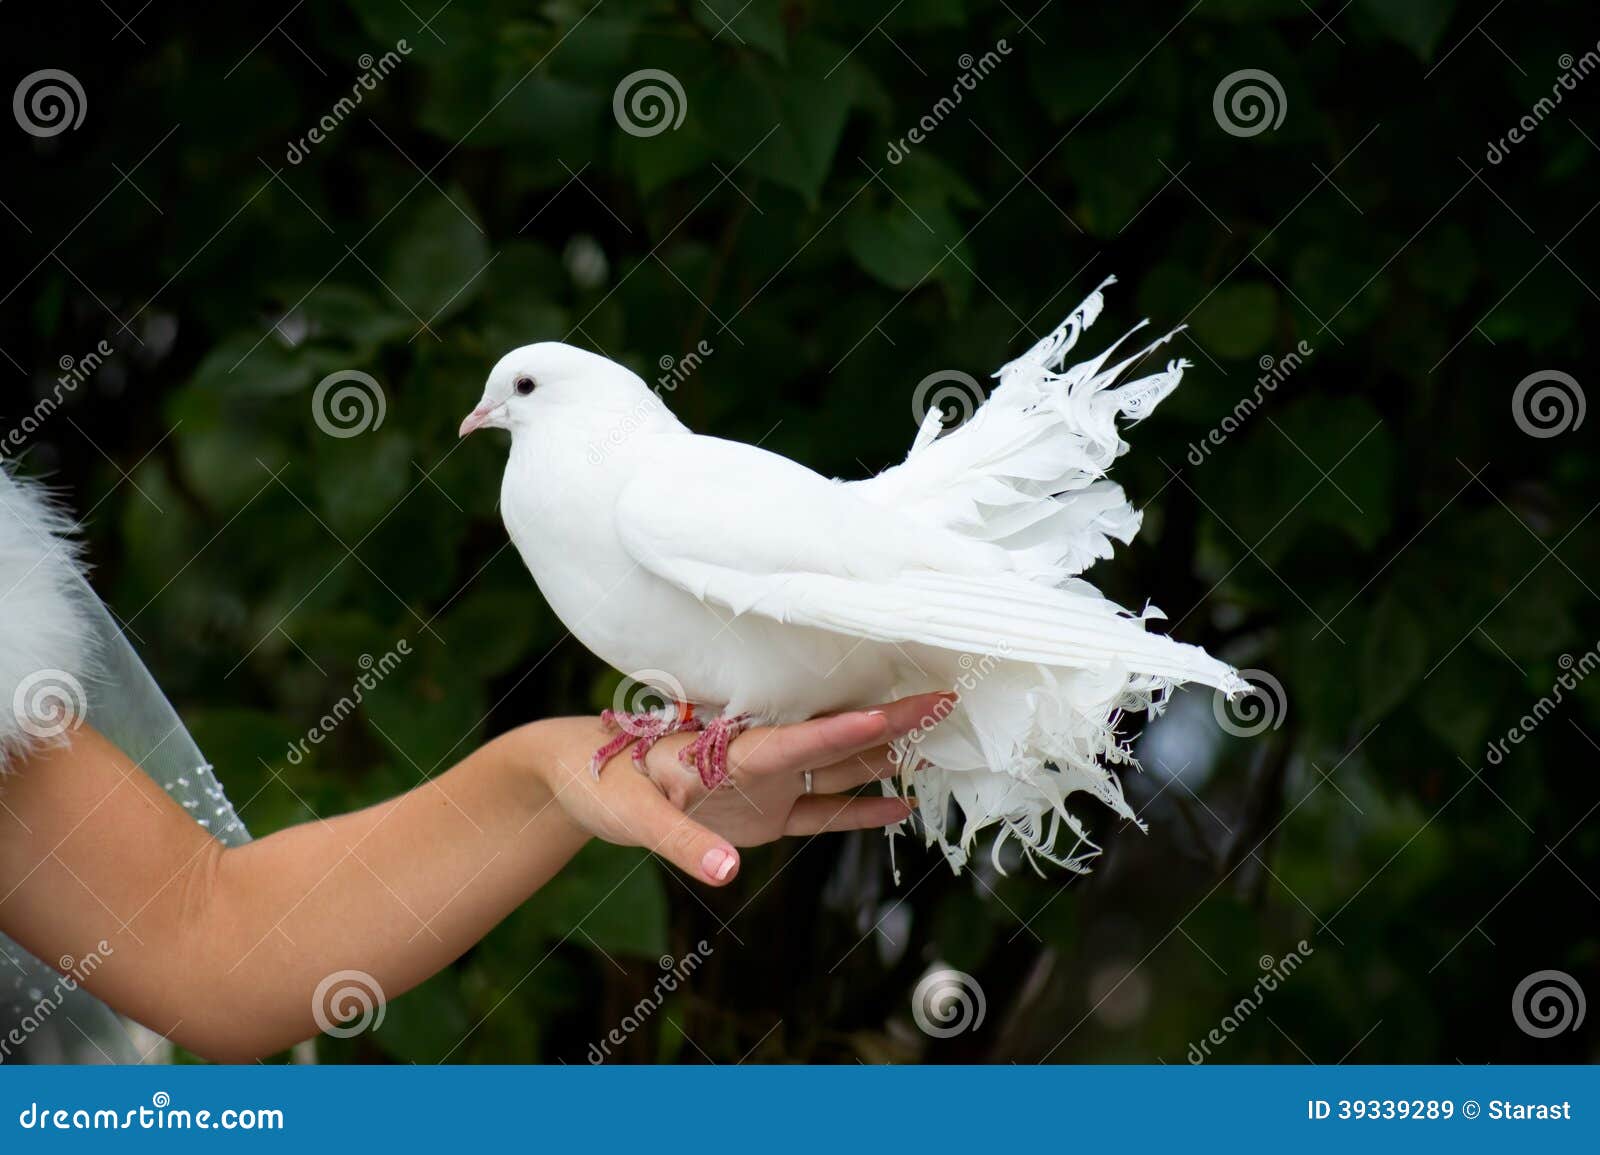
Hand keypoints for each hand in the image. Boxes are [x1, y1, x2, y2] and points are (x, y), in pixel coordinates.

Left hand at [529, 693, 952, 886]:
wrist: (577, 778)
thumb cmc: (600, 779)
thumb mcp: (633, 812)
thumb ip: (682, 842)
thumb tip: (727, 875)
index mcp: (732, 750)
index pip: (802, 738)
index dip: (848, 728)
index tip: (897, 709)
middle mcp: (759, 761)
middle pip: (836, 742)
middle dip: (890, 721)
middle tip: (948, 697)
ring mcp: (765, 787)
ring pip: (837, 771)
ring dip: (884, 759)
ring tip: (940, 743)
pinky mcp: (760, 815)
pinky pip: (818, 814)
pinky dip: (857, 812)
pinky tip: (899, 809)